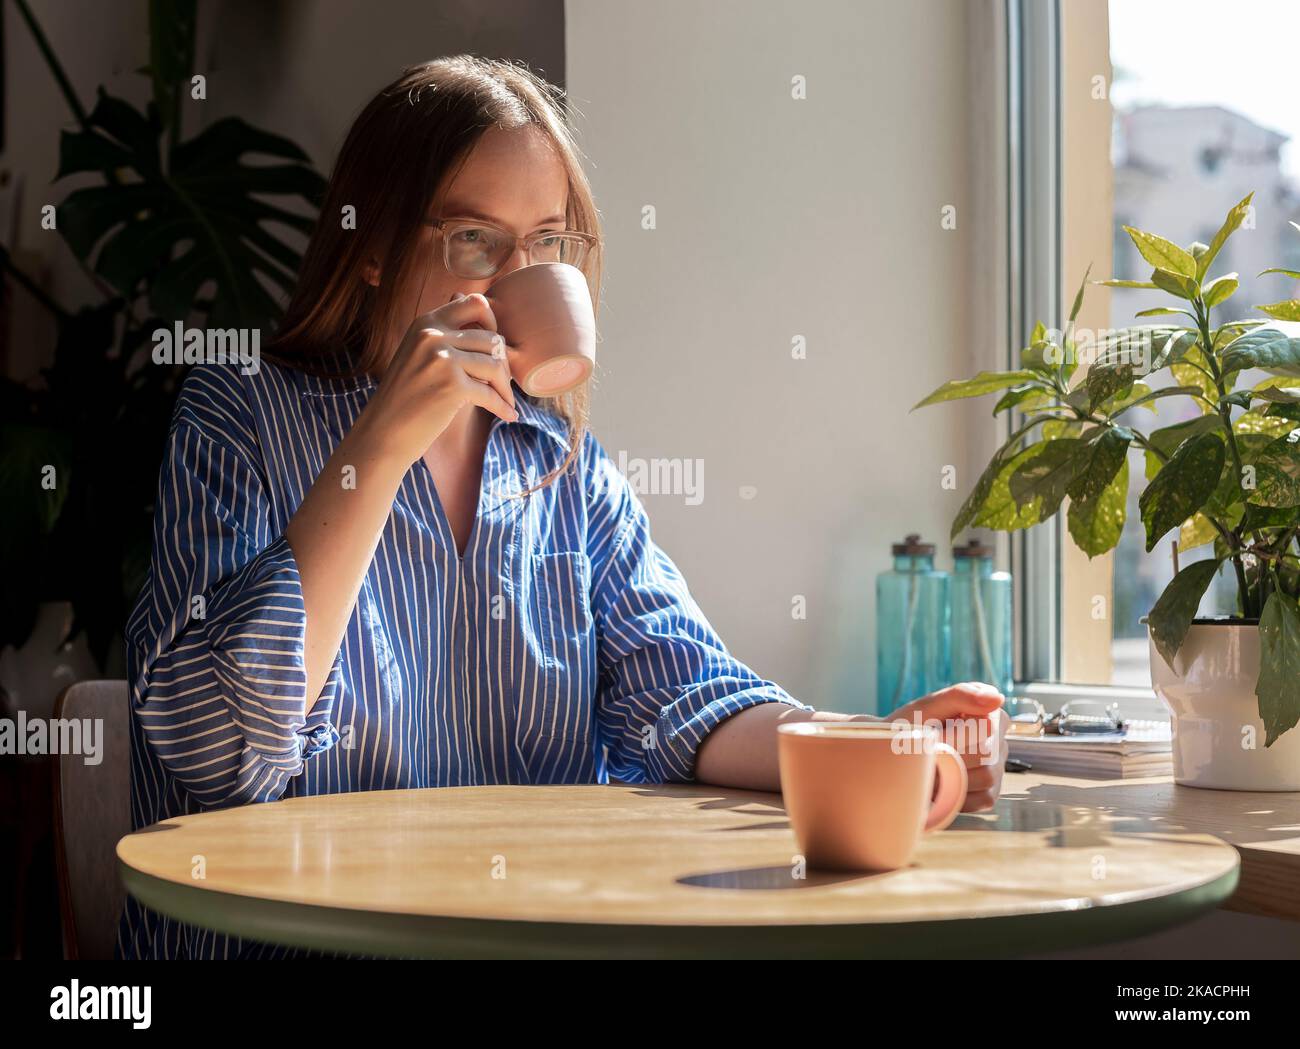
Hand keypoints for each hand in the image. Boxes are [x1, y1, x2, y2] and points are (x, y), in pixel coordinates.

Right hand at [356, 292, 517, 465]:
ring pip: (496, 364)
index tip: (492, 348)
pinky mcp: (451, 386)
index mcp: (425, 323)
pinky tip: (508, 415)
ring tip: (505, 401)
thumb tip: (467, 298)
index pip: (475, 303)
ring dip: (505, 387)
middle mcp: (432, 336)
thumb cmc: (405, 396)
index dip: (493, 323)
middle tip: (502, 384)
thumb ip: (443, 330)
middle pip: (492, 339)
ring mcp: (441, 360)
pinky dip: (502, 406)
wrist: (383, 432)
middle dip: (504, 364)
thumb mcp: (418, 352)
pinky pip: (491, 393)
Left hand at [891, 682, 1008, 812]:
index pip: (991, 723)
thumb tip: (997, 698)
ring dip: (952, 775)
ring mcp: (996, 769)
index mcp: (988, 714)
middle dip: (951, 753)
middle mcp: (998, 741)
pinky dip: (958, 795)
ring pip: (986, 776)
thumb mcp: (926, 708)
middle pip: (986, 752)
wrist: (892, 757)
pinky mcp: (989, 794)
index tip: (936, 733)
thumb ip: (960, 696)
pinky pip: (983, 799)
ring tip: (931, 767)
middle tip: (928, 752)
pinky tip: (942, 785)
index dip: (960, 732)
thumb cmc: (909, 728)